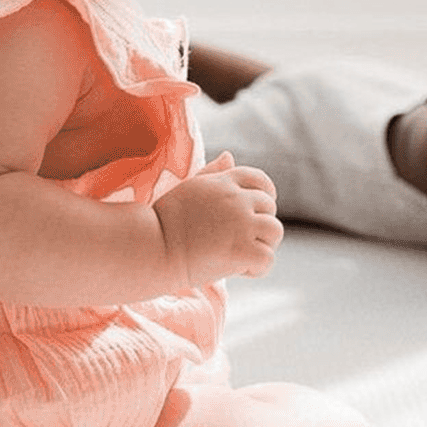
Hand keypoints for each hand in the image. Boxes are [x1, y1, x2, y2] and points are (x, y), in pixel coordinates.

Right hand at [156, 154, 283, 285]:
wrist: (152, 248)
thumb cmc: (163, 222)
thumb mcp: (188, 188)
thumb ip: (212, 173)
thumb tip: (229, 156)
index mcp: (223, 182)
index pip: (260, 180)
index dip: (266, 196)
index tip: (260, 212)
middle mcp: (236, 198)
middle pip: (270, 208)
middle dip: (260, 225)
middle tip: (239, 243)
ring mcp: (241, 223)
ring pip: (275, 232)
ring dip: (263, 245)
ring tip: (242, 257)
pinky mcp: (243, 249)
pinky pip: (267, 259)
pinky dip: (257, 269)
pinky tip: (238, 270)